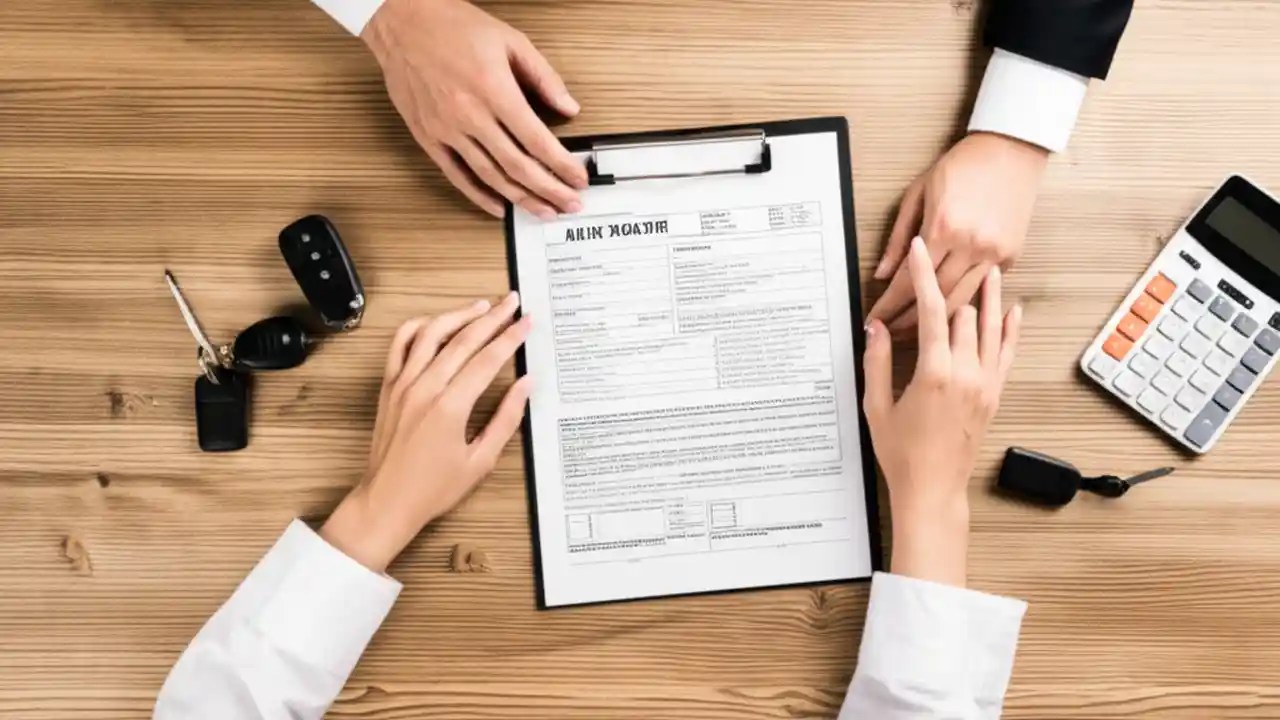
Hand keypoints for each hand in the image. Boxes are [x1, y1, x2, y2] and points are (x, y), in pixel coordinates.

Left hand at [321, 293, 531, 572]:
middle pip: (463, 339)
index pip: (488, 360)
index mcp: (450, 408)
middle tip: (512, 302)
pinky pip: (400, 344)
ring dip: (458, 314)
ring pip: (431, 333)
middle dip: (492, 317)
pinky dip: (419, 326)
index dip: (511, 337)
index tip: (527, 322)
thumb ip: (506, 419)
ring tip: (481, 305)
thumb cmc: (433, 489)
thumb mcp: (480, 461)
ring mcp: (402, 384)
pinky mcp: (388, 386)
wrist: (387, 501)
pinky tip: (437, 322)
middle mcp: (424, 388)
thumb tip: (526, 385)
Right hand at [362, 0, 586, 218]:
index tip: (577, 178)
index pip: (537, 140)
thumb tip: (568, 106)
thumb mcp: (511, 40)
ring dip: (521, 198)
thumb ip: (543, 77)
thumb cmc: (453, 26)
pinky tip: (499, 207)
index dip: (561, 165)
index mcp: (493, 89)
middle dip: (549, 190)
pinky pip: (456, 175)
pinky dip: (479, 195)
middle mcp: (469, 114)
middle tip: (570, 204)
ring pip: (490, 176)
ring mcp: (446, 129)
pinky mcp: (427, 136)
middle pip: (517, 166)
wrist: (402, 21)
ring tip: (543, 210)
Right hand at [863, 237, 1020, 586]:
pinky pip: (1007, 352)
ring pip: (992, 327)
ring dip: (988, 297)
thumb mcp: (876, 406)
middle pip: (965, 312)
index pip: (931, 310)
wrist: (933, 489)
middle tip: (946, 257)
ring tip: (988, 269)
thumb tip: (875, 328)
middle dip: (953, 283)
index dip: (924, 275)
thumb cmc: (902, 454)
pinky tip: (1012, 310)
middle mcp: (966, 374)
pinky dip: (1010, 328)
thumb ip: (876, 363)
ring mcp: (985, 384)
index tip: (919, 250)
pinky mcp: (994, 395)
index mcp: (935, 373)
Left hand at [867, 132, 1046, 331]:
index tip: (874, 318)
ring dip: (937, 320)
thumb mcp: (918, 194)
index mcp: (943, 227)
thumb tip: (882, 273)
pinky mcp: (1011, 255)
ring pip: (961, 300)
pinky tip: (948, 313)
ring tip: (915, 332)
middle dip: (909, 321)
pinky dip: (964, 301)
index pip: (908, 280)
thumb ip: (898, 238)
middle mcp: (971, 244)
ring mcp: (994, 252)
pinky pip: (982, 287)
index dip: (889, 304)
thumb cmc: (961, 166)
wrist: (1010, 150)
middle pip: (935, 298)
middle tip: (891, 333)